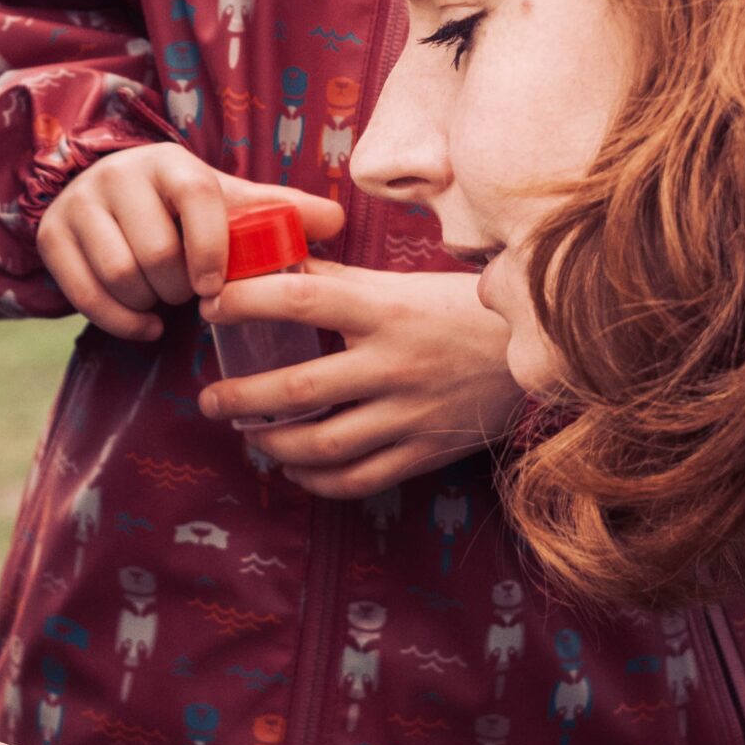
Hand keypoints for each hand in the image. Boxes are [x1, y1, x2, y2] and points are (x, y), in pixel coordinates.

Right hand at [37, 143, 343, 340]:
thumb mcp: (226, 202)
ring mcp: (79, 204)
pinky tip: (144, 325)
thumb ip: (277, 211)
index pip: (196, 198)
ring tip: (165, 302)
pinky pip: (83, 294)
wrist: (107, 198)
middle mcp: (119, 175)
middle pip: (154, 250)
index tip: (215, 287)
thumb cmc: (180, 207)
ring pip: (117, 273)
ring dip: (148, 302)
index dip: (210, 250)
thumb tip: (337, 219)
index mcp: (170, 163)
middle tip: (189, 293)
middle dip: (178, 287)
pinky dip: (119, 321)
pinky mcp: (51, 236)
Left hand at [199, 266, 522, 498]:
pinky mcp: (425, 453)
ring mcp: (410, 414)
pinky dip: (316, 480)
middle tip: (209, 398)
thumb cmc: (458, 308)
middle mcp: (394, 364)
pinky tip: (294, 467)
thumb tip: (271, 263)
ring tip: (248, 433)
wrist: (535, 352)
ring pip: (322, 444)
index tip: (211, 306)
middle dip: (240, 397)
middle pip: (298, 388)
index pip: (301, 298)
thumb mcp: (399, 284)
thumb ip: (337, 280)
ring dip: (271, 443)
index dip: (246, 301)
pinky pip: (357, 480)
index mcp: (386, 309)